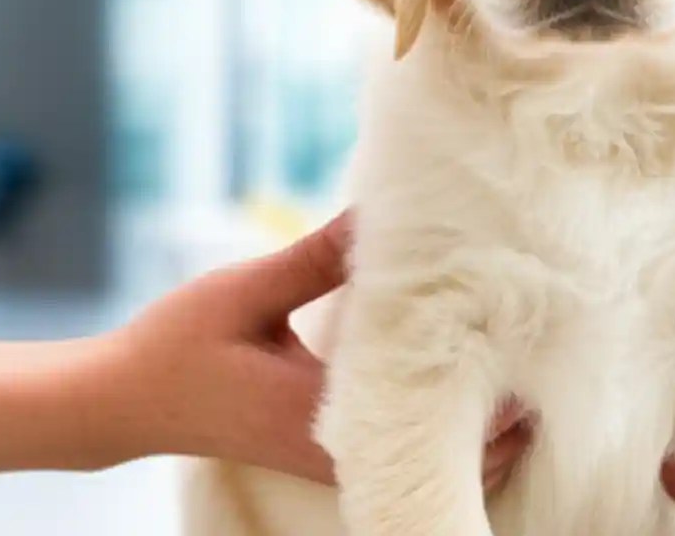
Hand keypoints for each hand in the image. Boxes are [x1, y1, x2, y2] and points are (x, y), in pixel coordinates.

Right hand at [111, 213, 532, 487]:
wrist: (125, 402)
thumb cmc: (178, 346)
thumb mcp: (248, 291)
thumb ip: (318, 258)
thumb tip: (380, 211)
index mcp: (322, 414)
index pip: (433, 424)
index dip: (498, 402)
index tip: (536, 354)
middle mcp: (336, 448)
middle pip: (451, 460)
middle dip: (506, 420)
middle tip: (548, 359)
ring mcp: (331, 458)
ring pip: (432, 463)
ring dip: (480, 428)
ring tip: (523, 374)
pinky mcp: (322, 449)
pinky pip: (403, 452)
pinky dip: (443, 430)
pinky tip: (467, 388)